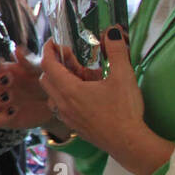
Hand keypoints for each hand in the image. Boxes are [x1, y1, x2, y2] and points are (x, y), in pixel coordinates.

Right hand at [0, 46, 55, 131]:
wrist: (57, 101)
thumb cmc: (44, 80)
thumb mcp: (40, 68)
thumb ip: (28, 60)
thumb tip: (17, 50)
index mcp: (2, 72)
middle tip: (8, 80)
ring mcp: (0, 105)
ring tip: (10, 97)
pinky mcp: (6, 120)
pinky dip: (2, 117)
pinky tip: (15, 111)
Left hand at [39, 26, 147, 156]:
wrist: (128, 142)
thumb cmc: (124, 111)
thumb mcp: (123, 76)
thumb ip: (116, 51)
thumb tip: (112, 32)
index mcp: (69, 90)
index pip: (48, 65)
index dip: (49, 50)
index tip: (54, 42)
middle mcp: (62, 104)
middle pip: (46, 78)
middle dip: (55, 64)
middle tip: (72, 57)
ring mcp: (66, 116)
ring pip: (52, 94)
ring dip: (59, 81)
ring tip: (80, 76)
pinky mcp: (73, 126)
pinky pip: (60, 107)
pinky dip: (65, 96)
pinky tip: (85, 94)